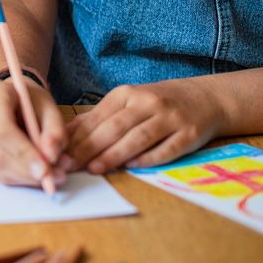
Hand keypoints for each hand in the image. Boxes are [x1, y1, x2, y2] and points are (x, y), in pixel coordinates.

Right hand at [0, 77, 65, 186]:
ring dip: (26, 177)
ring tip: (52, 175)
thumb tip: (51, 156)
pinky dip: (20, 177)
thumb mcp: (50, 107)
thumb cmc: (30, 100)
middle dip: (28, 171)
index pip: (2, 130)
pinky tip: (36, 173)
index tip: (45, 169)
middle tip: (55, 177)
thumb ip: (55, 131)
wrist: (14, 99)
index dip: (23, 153)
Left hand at [62, 79, 227, 173]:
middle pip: (114, 127)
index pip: (98, 117)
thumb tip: (65, 135)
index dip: (77, 136)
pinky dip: (148, 158)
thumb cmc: (157, 103)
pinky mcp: (189, 134)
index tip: (57, 152)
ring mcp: (170, 118)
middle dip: (88, 147)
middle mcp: (148, 103)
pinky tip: (131, 167)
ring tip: (94, 168)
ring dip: (114, 154)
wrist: (205, 98)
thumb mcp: (127, 102)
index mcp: (127, 94)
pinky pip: (166, 148)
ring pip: (138, 137)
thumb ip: (99, 118)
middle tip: (68, 165)